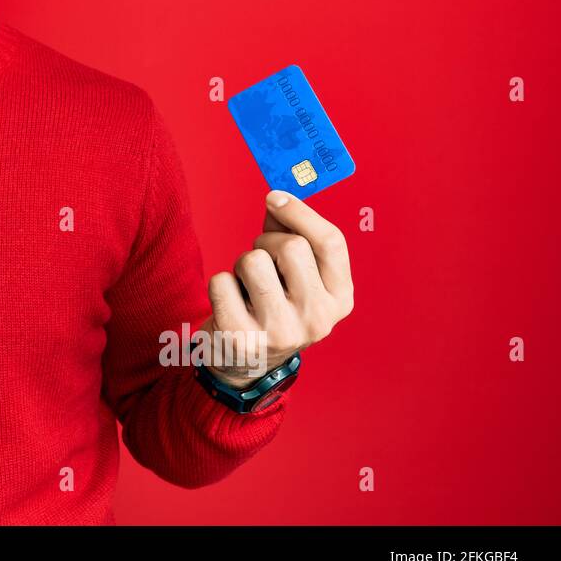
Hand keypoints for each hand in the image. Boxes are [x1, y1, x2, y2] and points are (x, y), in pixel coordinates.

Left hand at [199, 190, 353, 388]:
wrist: (245, 364)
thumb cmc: (272, 305)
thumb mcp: (295, 278)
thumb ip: (291, 235)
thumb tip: (277, 201)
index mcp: (340, 299)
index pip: (331, 242)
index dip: (301, 212)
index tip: (274, 197)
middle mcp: (317, 318)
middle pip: (291, 246)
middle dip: (266, 242)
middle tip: (260, 262)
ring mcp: (280, 331)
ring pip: (253, 260)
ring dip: (241, 264)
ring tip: (246, 287)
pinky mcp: (241, 338)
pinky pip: (221, 281)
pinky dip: (219, 284)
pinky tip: (229, 304)